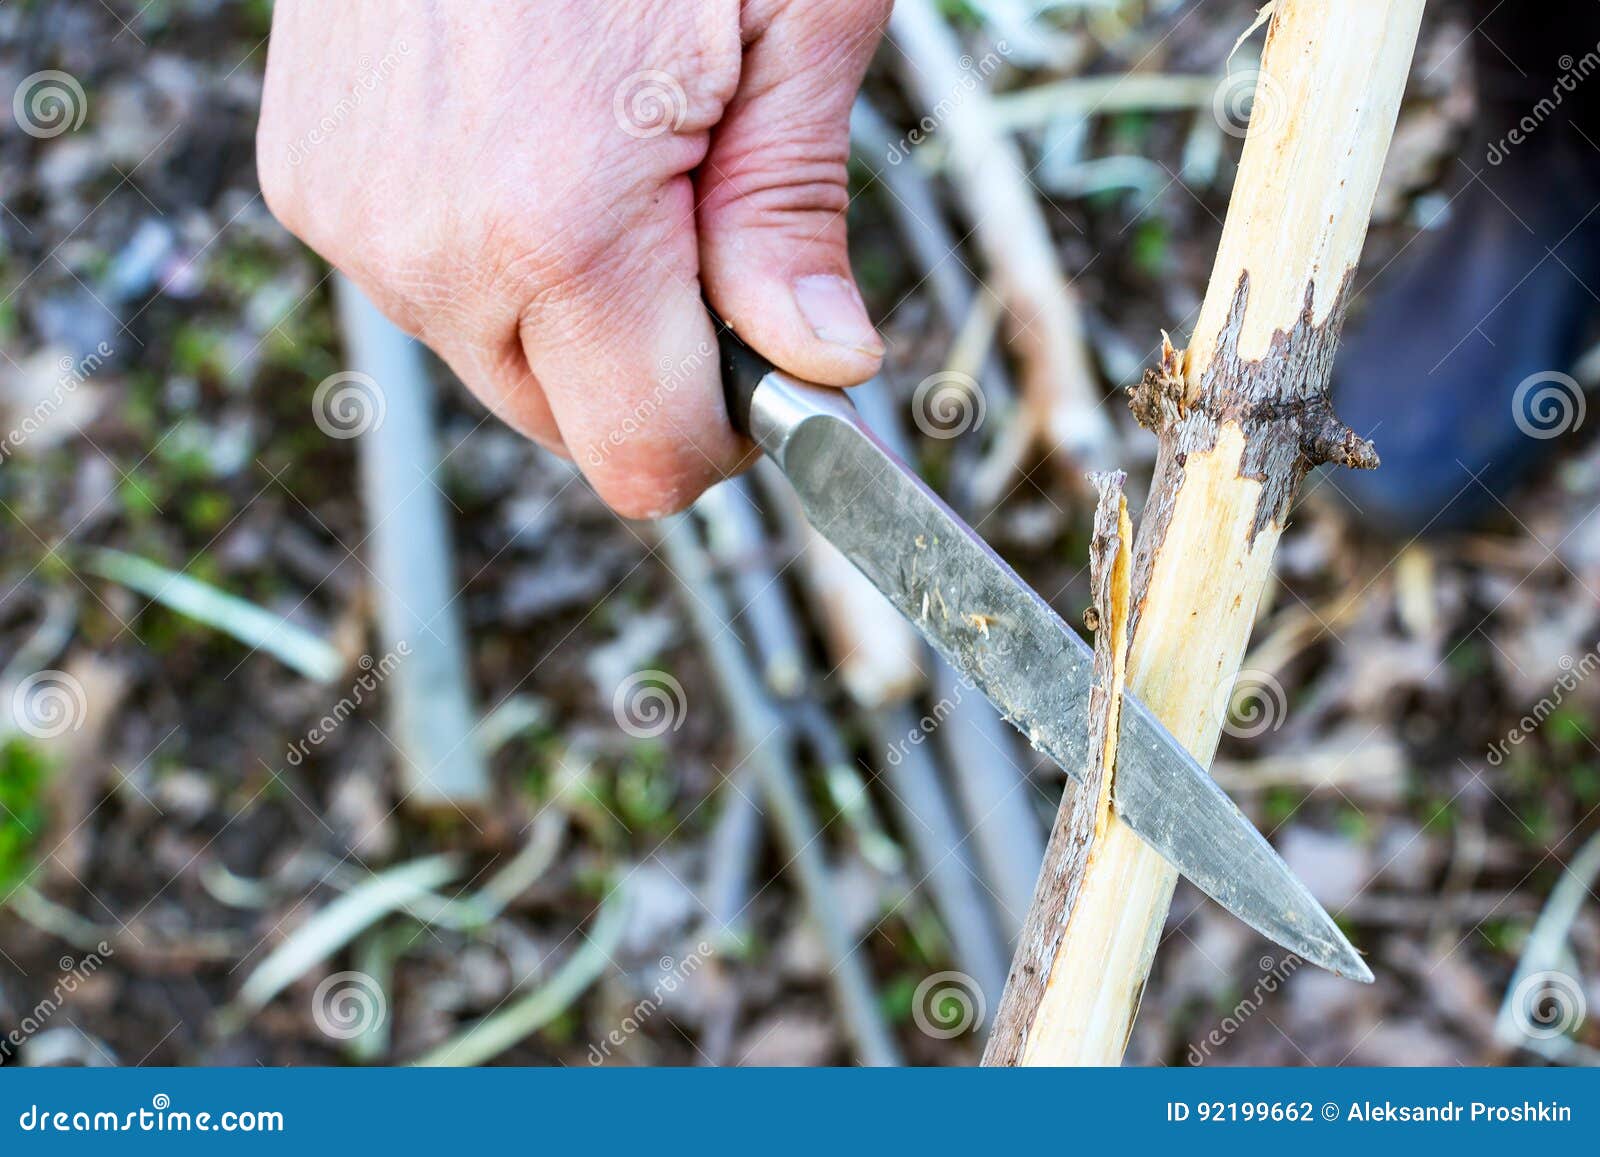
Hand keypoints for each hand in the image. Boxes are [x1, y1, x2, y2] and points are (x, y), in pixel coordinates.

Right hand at [258, 0, 888, 517]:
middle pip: (571, 428)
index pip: (647, 460)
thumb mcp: (788, 16)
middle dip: (651, 364)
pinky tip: (522, 132)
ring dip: (568, 306)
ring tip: (599, 147)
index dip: (727, 432)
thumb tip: (822, 364)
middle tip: (691, 217)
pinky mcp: (308, 174)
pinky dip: (490, 248)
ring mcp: (350, 210)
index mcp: (557, 226)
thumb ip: (791, 212)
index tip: (768, 365)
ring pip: (497, 359)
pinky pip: (428, 282)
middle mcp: (428, 243)